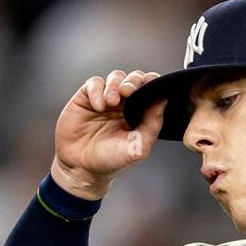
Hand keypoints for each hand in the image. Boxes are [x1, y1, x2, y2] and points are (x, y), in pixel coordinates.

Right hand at [52, 69, 166, 199]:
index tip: (152, 84)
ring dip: (115, 84)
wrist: (81, 168)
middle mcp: (124, 104)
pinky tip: (98, 106)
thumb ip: (152, 125)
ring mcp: (106, 99)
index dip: (152, 83)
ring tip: (111, 101)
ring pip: (116, 77)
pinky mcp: (87, 98)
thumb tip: (163, 100)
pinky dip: (97, 91)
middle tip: (128, 92)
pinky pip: (94, 83)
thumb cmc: (110, 160)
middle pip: (134, 79)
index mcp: (140, 114)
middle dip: (133, 81)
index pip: (150, 91)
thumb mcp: (137, 147)